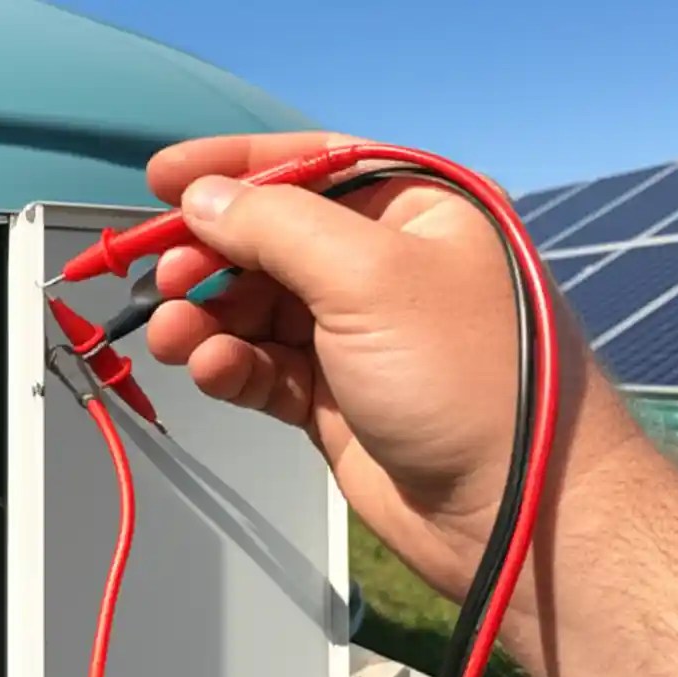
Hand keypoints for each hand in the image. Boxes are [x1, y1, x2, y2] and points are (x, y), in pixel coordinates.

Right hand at [145, 132, 643, 602]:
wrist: (513, 510)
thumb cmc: (465, 376)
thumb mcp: (370, 278)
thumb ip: (275, 227)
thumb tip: (203, 197)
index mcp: (417, 209)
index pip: (311, 164)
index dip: (234, 167)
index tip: (163, 176)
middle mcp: (387, 264)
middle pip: (272, 240)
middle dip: (212, 256)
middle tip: (165, 276)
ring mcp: (359, 333)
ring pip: (257, 308)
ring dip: (208, 317)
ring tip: (174, 334)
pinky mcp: (335, 395)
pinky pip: (265, 366)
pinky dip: (232, 365)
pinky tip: (213, 370)